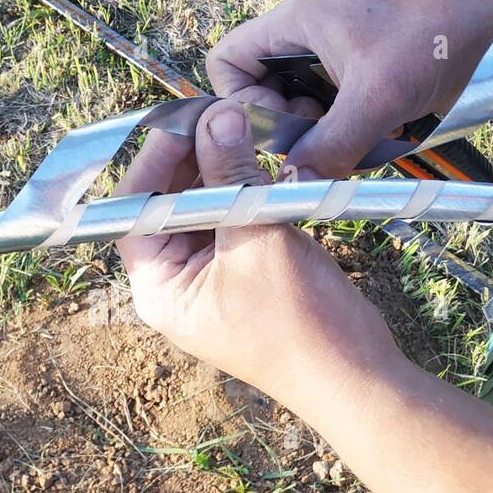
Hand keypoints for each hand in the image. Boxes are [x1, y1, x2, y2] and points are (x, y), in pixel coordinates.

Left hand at [114, 97, 404, 411]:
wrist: (356, 376)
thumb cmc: (300, 325)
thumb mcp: (258, 239)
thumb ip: (232, 176)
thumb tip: (217, 117)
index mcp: (160, 288)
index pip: (136, 211)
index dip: (155, 163)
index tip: (186, 122)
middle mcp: (177, 283)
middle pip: (168, 205)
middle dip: (193, 159)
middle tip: (221, 115)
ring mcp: (213, 278)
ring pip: (205, 207)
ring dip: (223, 169)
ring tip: (245, 129)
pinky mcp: (247, 271)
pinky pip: (235, 219)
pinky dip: (247, 189)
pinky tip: (265, 162)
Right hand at [206, 0, 492, 180]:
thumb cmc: (434, 40)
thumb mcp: (376, 97)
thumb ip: (330, 146)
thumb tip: (293, 189)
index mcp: (294, 25)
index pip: (226, 63)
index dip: (239, 101)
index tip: (281, 125)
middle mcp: (304, 42)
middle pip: (258, 95)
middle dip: (282, 128)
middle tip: (317, 140)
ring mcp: (331, 65)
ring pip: (295, 115)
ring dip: (316, 140)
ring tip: (349, 143)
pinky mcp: (358, 85)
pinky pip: (329, 122)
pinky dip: (342, 140)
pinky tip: (371, 142)